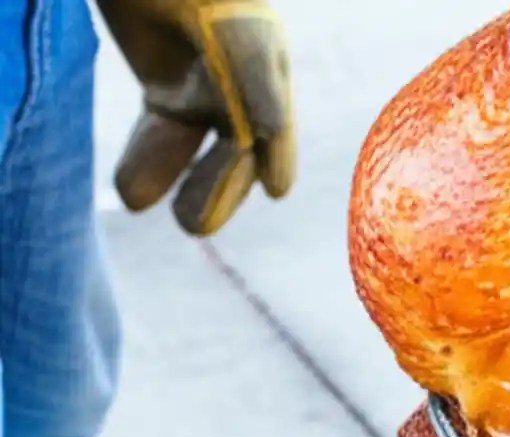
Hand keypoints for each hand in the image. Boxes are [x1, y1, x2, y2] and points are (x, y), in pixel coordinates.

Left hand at [98, 0, 294, 235]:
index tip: (276, 190)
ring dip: (177, 178)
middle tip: (194, 224)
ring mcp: (203, 86)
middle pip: (235, 145)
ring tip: (139, 204)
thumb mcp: (233, 35)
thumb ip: (254, 82)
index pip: (270, 118)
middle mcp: (239, 81)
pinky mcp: (168, 88)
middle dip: (218, 184)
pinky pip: (162, 133)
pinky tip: (130, 194)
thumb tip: (268, 134)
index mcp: (264, 58)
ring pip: (195, 144)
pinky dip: (148, 163)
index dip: (276, 155)